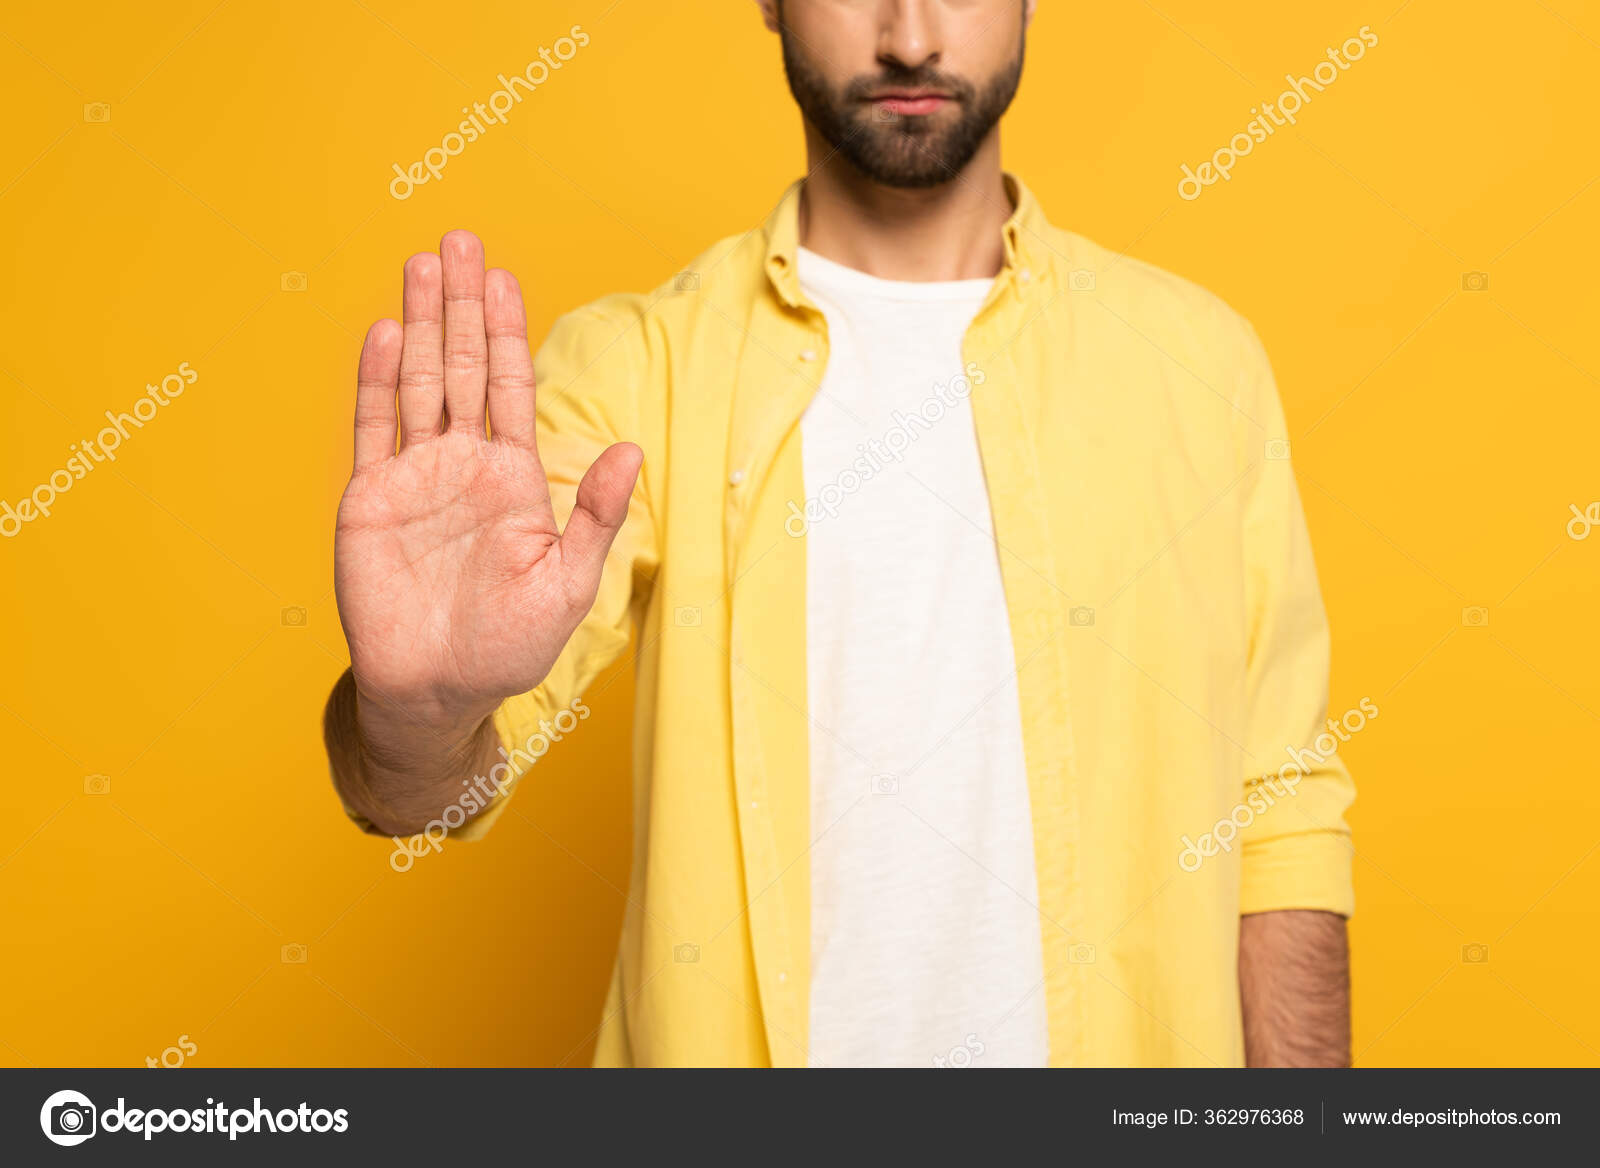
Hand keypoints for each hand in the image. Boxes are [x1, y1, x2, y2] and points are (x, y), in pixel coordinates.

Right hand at [333, 230, 640, 735]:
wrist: (436, 691)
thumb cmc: (507, 646)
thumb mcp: (567, 583)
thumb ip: (594, 515)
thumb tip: (630, 450)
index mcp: (513, 477)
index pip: (512, 387)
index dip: (509, 331)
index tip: (505, 277)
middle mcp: (463, 465)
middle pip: (464, 367)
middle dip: (464, 305)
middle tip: (460, 240)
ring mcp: (414, 478)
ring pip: (419, 383)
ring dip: (422, 324)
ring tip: (422, 264)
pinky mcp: (369, 500)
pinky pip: (373, 430)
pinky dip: (378, 381)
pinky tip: (387, 333)